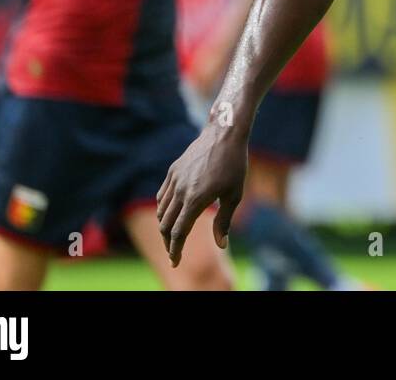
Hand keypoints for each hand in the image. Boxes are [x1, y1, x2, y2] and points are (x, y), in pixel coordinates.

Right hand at [157, 121, 247, 266]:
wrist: (224, 134)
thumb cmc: (234, 165)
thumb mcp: (234, 195)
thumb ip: (224, 221)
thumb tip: (221, 245)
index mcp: (196, 199)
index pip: (179, 232)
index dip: (176, 250)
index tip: (176, 261)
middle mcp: (181, 190)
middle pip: (165, 225)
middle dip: (169, 242)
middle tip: (175, 252)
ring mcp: (174, 179)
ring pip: (161, 211)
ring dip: (165, 226)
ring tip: (174, 234)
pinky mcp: (173, 170)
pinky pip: (162, 195)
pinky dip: (163, 208)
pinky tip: (171, 213)